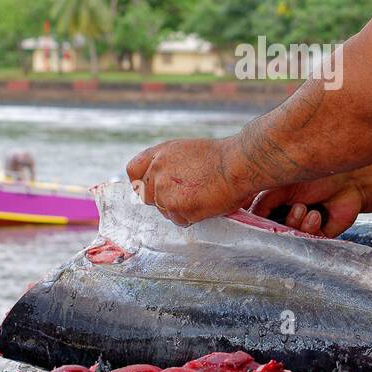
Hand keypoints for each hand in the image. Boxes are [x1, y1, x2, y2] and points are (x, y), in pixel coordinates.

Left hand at [126, 138, 255, 226]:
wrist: (238, 164)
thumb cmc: (221, 158)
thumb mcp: (186, 151)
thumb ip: (168, 164)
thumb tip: (160, 182)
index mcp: (159, 154)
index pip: (133, 171)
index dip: (141, 183)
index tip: (153, 189)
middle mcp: (157, 171)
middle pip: (148, 197)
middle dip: (164, 200)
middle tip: (187, 195)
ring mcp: (165, 191)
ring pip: (165, 211)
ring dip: (181, 209)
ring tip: (202, 196)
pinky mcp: (177, 207)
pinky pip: (180, 221)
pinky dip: (193, 217)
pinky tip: (206, 203)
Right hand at [250, 173, 366, 237]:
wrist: (349, 180)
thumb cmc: (316, 176)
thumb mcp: (281, 186)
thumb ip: (262, 203)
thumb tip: (247, 219)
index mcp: (274, 206)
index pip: (258, 221)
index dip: (256, 224)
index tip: (255, 222)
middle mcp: (286, 219)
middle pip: (271, 233)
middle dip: (276, 225)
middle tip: (286, 209)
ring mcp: (302, 229)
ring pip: (288, 239)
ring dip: (293, 223)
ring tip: (303, 207)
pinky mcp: (319, 238)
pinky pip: (307, 243)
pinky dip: (309, 228)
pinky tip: (315, 215)